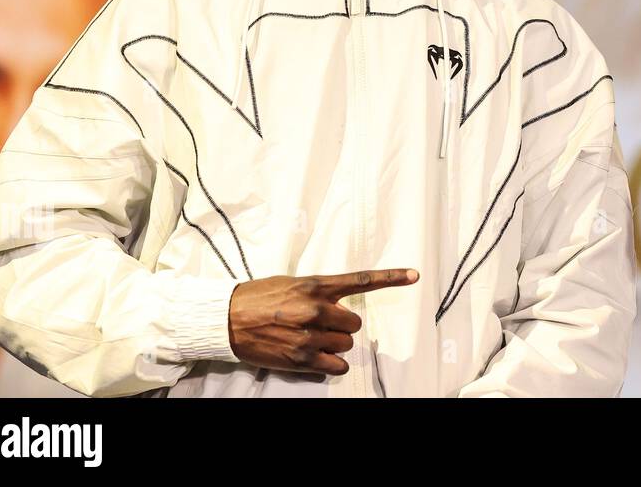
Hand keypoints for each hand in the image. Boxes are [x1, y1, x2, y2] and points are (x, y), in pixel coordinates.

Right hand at [227, 268, 417, 376]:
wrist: (226, 318)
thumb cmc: (259, 297)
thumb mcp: (292, 284)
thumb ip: (320, 292)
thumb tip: (339, 306)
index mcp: (316, 286)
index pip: (361, 281)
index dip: (391, 278)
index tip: (414, 275)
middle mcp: (316, 310)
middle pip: (354, 325)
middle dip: (342, 326)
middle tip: (321, 325)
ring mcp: (310, 336)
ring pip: (345, 345)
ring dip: (334, 345)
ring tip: (310, 339)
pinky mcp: (301, 359)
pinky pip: (336, 366)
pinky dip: (331, 364)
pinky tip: (317, 357)